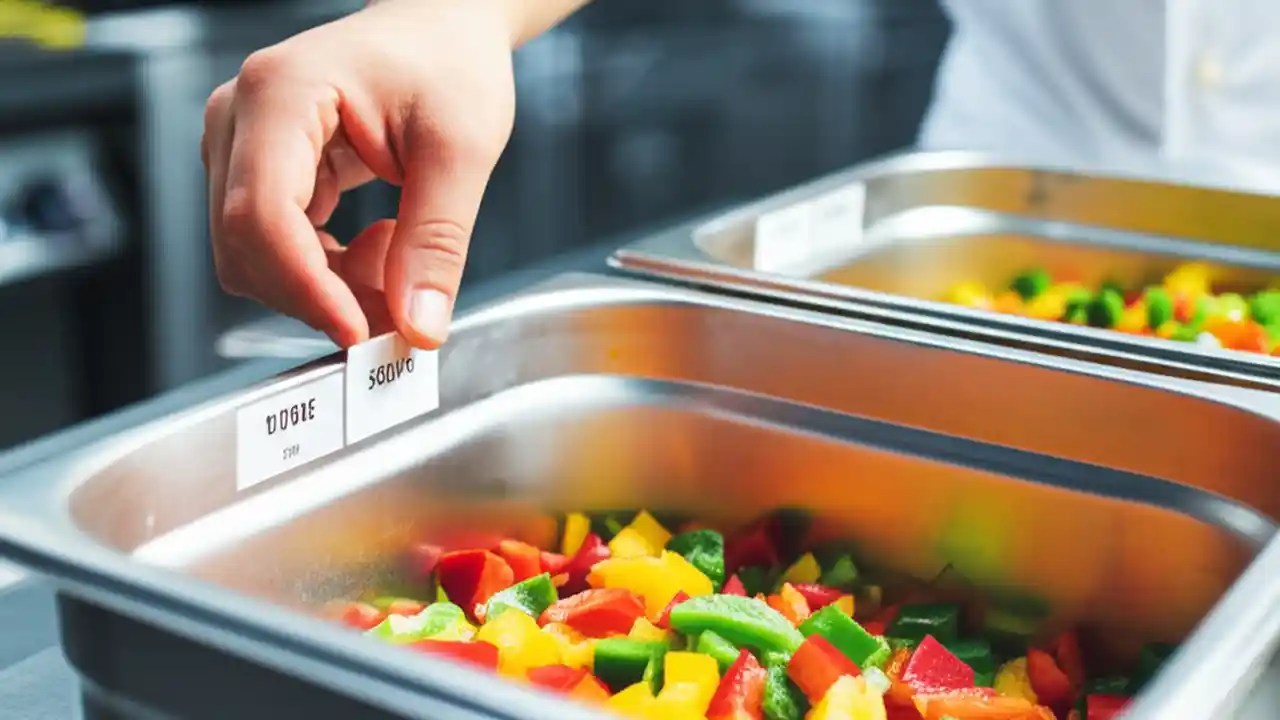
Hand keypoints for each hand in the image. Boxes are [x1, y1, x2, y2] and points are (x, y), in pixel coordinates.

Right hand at [202, 0, 516, 348]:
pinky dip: (327, 272)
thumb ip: (437, 243)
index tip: (361, 330)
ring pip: (256, 260)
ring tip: (398, 254)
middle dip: (321, 296)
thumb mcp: (460, 151)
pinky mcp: (260, 174)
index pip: (263, 214)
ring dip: (327, 287)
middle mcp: (240, 118)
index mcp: (281, 93)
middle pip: (247, 247)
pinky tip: (379, 244)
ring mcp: (240, 147)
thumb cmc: (448, 62)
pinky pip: (275, 251)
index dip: (306, 287)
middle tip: (400, 308)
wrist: (440, 31)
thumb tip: (417, 326)